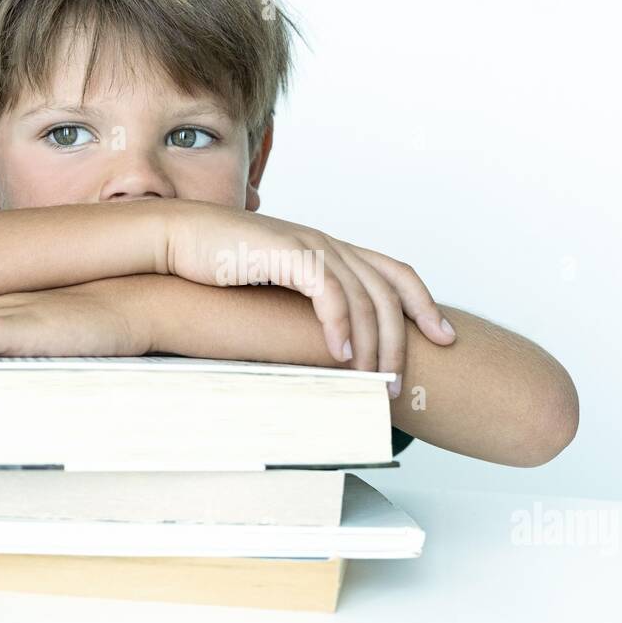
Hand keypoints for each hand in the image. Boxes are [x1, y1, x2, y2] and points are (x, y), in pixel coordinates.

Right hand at [159, 200, 455, 383]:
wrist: (176, 238)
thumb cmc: (218, 267)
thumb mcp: (273, 288)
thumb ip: (302, 307)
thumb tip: (321, 346)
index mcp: (331, 249)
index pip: (395, 273)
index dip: (424, 305)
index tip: (445, 339)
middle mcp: (329, 244)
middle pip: (388, 293)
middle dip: (402, 341)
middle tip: (398, 384)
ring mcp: (310, 245)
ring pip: (364, 298)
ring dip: (374, 345)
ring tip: (373, 381)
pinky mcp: (288, 253)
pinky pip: (329, 292)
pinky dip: (341, 326)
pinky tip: (341, 357)